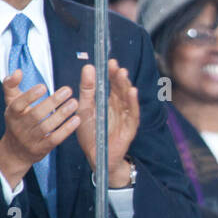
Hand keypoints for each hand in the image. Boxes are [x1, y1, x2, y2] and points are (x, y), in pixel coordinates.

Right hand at [0, 69, 79, 187]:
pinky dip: (66, 129)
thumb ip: (12, 85)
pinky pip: (54, 139)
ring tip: (74, 103)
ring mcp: (30, 139)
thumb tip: (18, 71)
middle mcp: (19, 127)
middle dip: (52, 102)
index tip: (44, 86)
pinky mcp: (41, 149)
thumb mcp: (11, 103)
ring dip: (61, 114)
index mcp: (12, 113)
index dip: (30, 95)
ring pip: (46, 127)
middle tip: (68, 90)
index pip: (18, 104)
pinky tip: (76, 120)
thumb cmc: (17, 121)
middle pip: (35, 114)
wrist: (15, 152)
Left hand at [76, 59, 139, 185]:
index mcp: (108, 101)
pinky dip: (133, 102)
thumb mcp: (84, 109)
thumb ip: (86, 90)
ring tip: (122, 73)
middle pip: (120, 88)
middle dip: (118, 76)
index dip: (110, 73)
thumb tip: (88, 67)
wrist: (96, 157)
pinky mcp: (129, 127)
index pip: (111, 83)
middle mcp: (119, 106)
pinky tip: (132, 92)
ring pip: (127, 98)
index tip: (108, 61)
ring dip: (125, 85)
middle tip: (115, 65)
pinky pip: (132, 113)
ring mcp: (125, 116)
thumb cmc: (91, 134)